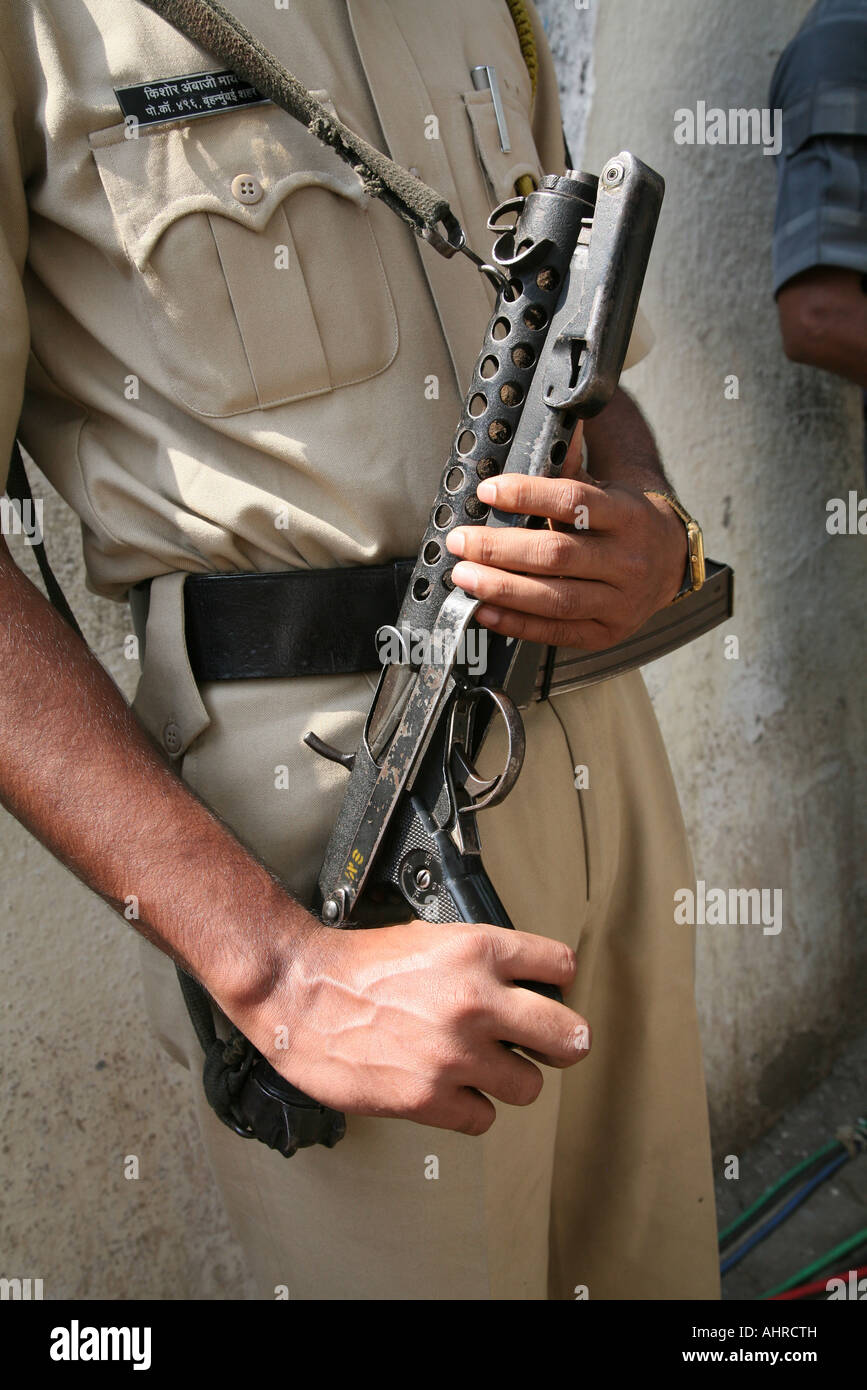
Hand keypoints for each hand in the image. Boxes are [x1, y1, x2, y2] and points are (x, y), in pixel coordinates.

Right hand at [223, 918, 587, 1135]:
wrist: (300, 993)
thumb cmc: (356, 966)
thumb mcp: (429, 938)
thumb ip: (478, 960)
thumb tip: (517, 985)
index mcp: (477, 951)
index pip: (560, 966)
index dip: (559, 984)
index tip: (553, 996)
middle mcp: (475, 1001)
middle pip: (567, 1035)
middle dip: (562, 1043)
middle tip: (552, 1047)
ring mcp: (455, 1054)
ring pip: (529, 1086)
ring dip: (509, 1081)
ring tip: (483, 1070)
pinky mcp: (430, 1098)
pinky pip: (483, 1118)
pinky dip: (469, 1109)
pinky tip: (450, 1090)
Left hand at [445, 470, 687, 650]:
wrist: (668, 562)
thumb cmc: (624, 522)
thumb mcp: (606, 489)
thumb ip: (569, 466)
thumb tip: (543, 422)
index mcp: (626, 514)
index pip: (573, 502)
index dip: (526, 496)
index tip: (488, 492)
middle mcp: (628, 560)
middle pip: (557, 554)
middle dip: (500, 549)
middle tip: (461, 541)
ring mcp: (620, 601)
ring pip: (555, 598)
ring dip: (502, 589)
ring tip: (465, 576)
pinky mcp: (606, 632)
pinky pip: (556, 631)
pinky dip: (516, 623)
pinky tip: (486, 611)